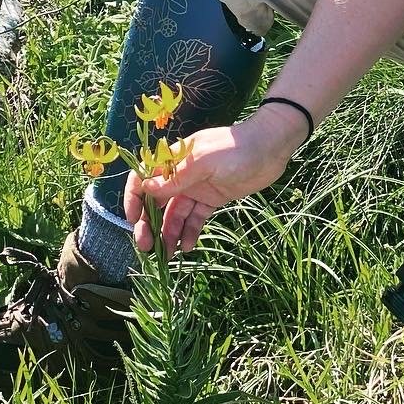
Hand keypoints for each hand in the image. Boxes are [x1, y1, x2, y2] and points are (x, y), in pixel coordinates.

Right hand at [123, 105, 306, 253]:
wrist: (271, 148)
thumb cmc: (236, 148)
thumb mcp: (204, 161)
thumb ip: (177, 177)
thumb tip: (147, 189)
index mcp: (174, 160)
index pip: (144, 178)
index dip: (134, 198)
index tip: (133, 220)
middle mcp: (181, 175)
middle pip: (156, 202)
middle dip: (149, 225)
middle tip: (147, 247)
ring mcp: (196, 188)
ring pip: (175, 214)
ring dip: (168, 234)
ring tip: (167, 255)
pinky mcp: (212, 200)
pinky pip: (195, 219)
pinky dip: (190, 233)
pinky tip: (188, 247)